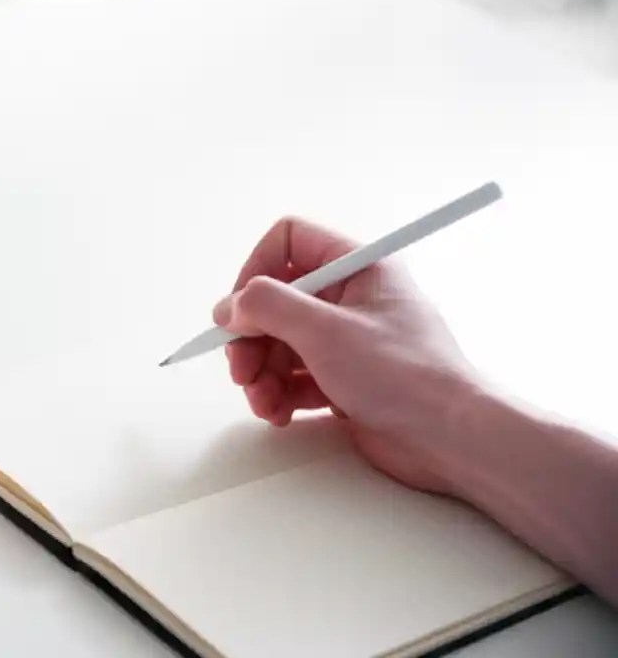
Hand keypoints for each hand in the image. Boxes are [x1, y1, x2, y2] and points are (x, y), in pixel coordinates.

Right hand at [213, 217, 477, 494]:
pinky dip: (278, 394)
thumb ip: (268, 307)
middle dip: (250, 338)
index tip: (241, 310)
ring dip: (260, 373)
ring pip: (279, 343)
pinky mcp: (343, 378)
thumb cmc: (404, 375)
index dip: (256, 271)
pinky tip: (280, 414)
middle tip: (241, 371)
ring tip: (263, 402)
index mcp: (357, 267)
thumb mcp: (325, 331)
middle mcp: (350, 297)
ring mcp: (346, 340)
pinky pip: (293, 377)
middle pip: (275, 301)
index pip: (289, 243)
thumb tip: (230, 306)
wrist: (450, 438)